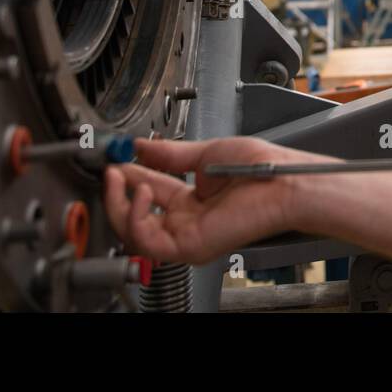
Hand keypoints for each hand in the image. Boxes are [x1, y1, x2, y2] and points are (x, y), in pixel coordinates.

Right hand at [104, 136, 325, 264]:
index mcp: (190, 201)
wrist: (282, 182)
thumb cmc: (259, 168)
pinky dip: (136, 216)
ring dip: (120, 203)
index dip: (127, 174)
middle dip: (117, 189)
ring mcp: (186, 236)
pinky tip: (142, 192)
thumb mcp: (205, 153)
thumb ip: (169, 154)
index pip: (147, 190)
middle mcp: (185, 221)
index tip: (114, 157)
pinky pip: (147, 241)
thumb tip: (141, 145)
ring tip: (121, 176)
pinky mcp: (189, 246)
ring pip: (134, 233)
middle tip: (110, 167)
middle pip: (135, 215)